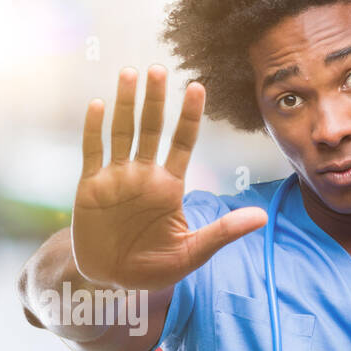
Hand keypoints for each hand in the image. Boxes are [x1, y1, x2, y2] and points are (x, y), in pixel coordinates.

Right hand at [70, 65, 266, 290]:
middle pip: (151, 129)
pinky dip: (94, 129)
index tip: (197, 87)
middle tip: (159, 69)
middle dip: (155, 100)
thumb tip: (260, 218)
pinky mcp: (90, 186)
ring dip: (126, 104)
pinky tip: (98, 104)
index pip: (183, 143)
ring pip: (122, 132)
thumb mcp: (192, 253)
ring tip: (130, 73)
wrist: (111, 281)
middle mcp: (143, 175)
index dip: (189, 116)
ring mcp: (116, 178)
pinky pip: (92, 152)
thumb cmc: (153, 267)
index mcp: (169, 186)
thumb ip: (222, 232)